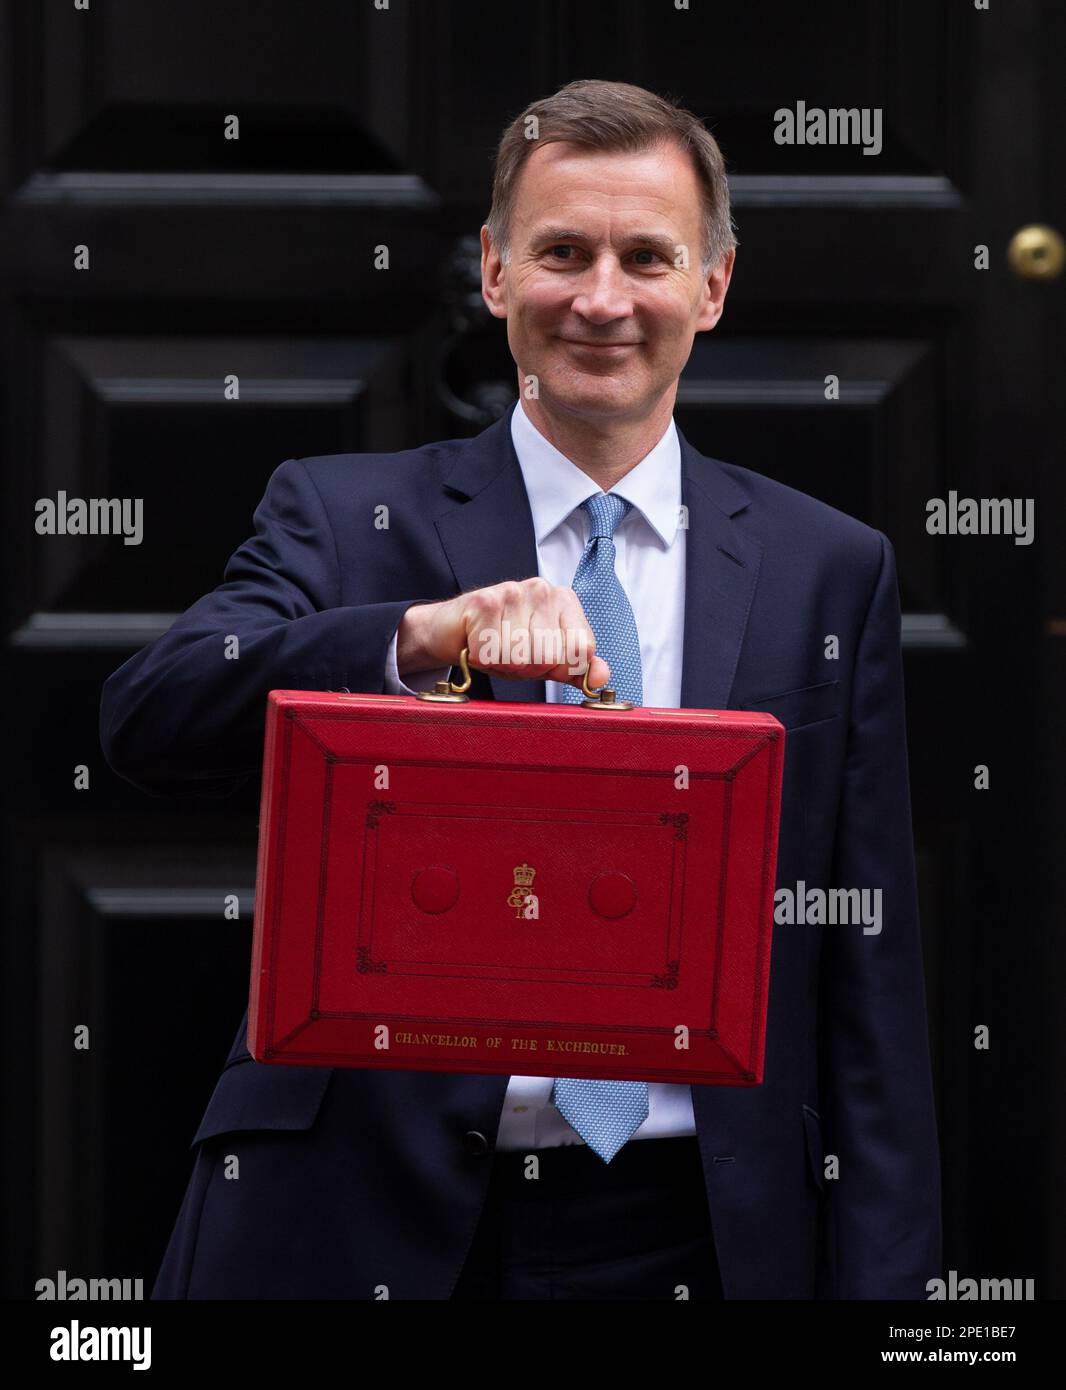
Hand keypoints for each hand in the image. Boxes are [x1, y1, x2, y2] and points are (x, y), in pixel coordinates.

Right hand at [396, 579, 608, 690]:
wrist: (453, 630)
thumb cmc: (503, 644)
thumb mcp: (546, 660)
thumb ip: (576, 667)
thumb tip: (601, 677)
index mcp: (565, 601)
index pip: (582, 650)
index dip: (559, 668)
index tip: (540, 659)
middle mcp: (544, 590)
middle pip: (550, 657)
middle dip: (528, 668)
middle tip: (511, 654)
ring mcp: (514, 591)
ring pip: (522, 657)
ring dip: (503, 664)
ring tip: (495, 648)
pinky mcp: (485, 601)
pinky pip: (493, 653)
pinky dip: (482, 658)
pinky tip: (478, 643)